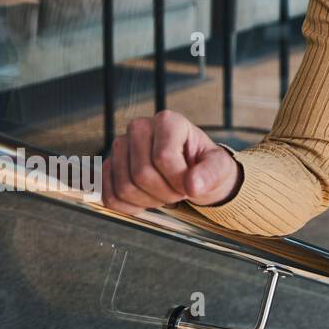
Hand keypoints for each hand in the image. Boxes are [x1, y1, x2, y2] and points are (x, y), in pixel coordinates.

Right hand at [101, 110, 241, 213]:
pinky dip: (130, 207)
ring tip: (166, 193)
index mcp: (168, 121)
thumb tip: (194, 185)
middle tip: (179, 191)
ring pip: (125, 187)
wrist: (192, 172)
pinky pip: (110, 197)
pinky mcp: (110, 166)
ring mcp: (121, 147)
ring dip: (149, 201)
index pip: (163, 157)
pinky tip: (148, 200)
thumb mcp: (219, 166)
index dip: (178, 179)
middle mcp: (139, 128)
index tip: (191, 184)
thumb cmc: (204, 165)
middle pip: (141, 173)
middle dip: (165, 192)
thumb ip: (210, 173)